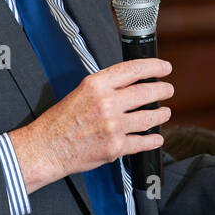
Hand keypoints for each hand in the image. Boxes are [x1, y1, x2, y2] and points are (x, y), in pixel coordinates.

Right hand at [8, 59, 171, 192]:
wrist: (47, 148)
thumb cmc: (60, 121)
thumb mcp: (80, 92)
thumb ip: (106, 87)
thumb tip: (131, 83)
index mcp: (96, 85)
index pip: (133, 69)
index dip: (154, 67)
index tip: (164, 68)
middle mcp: (107, 103)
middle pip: (146, 92)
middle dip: (162, 90)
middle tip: (167, 90)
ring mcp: (113, 126)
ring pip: (149, 118)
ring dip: (161, 115)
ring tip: (164, 113)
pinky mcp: (115, 147)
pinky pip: (143, 142)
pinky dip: (153, 140)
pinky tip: (156, 138)